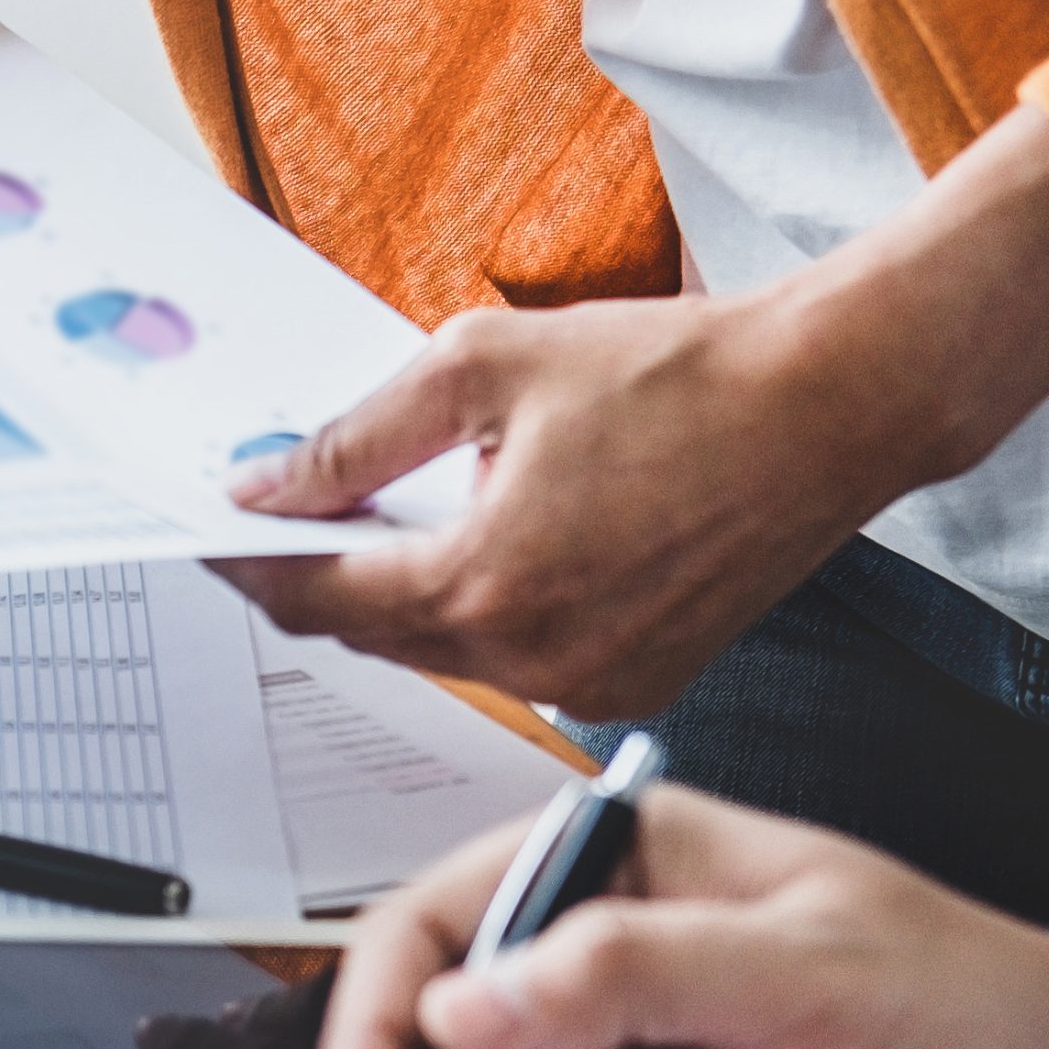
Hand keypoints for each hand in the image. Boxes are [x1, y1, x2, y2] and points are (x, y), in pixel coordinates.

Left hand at [215, 102, 1048, 715]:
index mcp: (486, 585)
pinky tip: (491, 539)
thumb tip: (267, 480)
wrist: (833, 400)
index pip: (318, 599)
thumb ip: (356, 434)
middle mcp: (535, 658)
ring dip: (408, 593)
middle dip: (325, 576)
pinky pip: (522, 658)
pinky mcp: (640, 679)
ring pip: (449, 651)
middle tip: (289, 513)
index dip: (254, 564)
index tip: (215, 533)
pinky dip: (488, 608)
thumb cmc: (679, 371)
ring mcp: (593, 682)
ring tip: (393, 514)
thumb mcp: (481, 365)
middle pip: (376, 634)